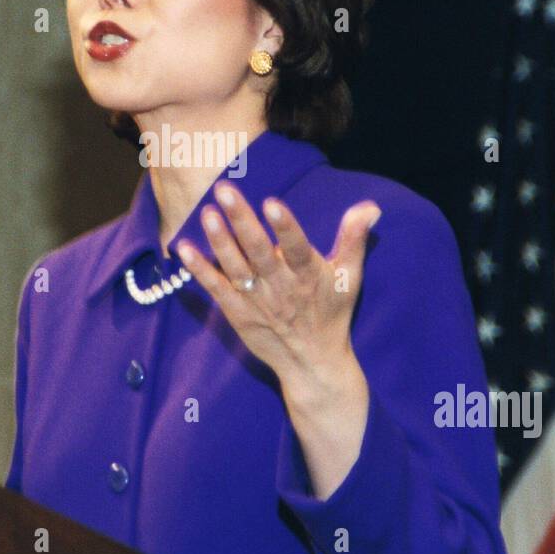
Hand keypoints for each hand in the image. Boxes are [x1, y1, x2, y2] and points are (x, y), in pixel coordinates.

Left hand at [175, 181, 380, 408]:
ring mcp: (256, 301)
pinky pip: (216, 289)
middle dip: (242, 220)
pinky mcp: (237, 312)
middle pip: (259, 251)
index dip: (285, 227)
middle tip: (225, 190)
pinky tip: (183, 248)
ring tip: (207, 212)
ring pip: (235, 268)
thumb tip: (370, 206)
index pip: (297, 248)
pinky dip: (199, 270)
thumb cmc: (331, 314)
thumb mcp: (349, 277)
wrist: (311, 363)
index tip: (272, 203)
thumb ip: (354, 239)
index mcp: (309, 275)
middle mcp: (281, 287)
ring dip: (219, 241)